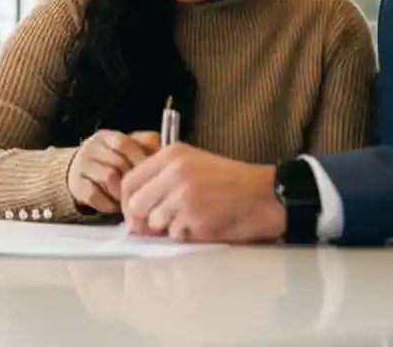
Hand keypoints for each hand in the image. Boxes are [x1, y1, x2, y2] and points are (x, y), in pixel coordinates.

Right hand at [67, 130, 160, 212]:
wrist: (77, 172)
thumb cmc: (111, 162)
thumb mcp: (125, 149)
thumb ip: (144, 147)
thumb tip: (164, 152)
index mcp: (107, 137)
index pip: (124, 143)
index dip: (140, 158)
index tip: (154, 173)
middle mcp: (92, 148)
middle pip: (117, 162)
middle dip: (134, 179)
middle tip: (145, 190)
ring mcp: (82, 166)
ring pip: (108, 178)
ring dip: (122, 192)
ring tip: (131, 199)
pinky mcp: (76, 185)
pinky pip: (94, 195)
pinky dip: (108, 203)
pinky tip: (115, 207)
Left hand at [121, 144, 285, 242]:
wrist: (265, 194)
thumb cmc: (231, 182)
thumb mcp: (193, 165)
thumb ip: (162, 180)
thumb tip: (135, 209)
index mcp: (171, 155)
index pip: (129, 181)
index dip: (127, 204)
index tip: (134, 216)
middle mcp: (173, 172)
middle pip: (136, 205)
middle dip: (142, 222)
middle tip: (155, 229)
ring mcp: (183, 196)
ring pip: (154, 223)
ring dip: (169, 229)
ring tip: (192, 220)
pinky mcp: (194, 217)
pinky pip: (176, 235)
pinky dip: (187, 236)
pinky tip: (205, 225)